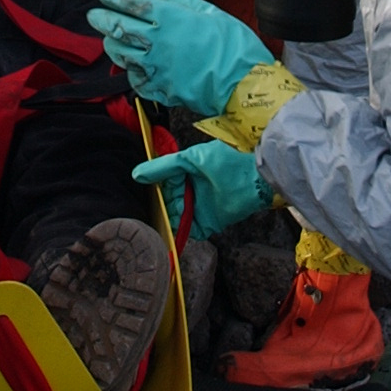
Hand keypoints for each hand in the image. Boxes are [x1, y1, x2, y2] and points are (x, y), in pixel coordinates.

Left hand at [85, 0, 270, 114]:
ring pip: (121, 54)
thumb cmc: (233, 47)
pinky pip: (135, 80)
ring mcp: (155, 67)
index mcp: (169, 18)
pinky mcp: (159, 89)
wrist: (242, 85)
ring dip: (112, 45)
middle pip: (119, 28)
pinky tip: (131, 68)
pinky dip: (130, 72)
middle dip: (102, 20)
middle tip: (94, 16)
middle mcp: (156, 41)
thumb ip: (182, 0)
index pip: (132, 4)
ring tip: (109, 40)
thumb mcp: (211, 12)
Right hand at [134, 142, 272, 238]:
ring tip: (172, 212)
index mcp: (186, 171)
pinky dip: (180, 230)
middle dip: (165, 203)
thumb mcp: (190, 159)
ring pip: (175, 216)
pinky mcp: (207, 223)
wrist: (253, 179)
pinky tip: (175, 227)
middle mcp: (191, 190)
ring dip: (172, 216)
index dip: (158, 187)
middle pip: (168, 200)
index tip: (149, 189)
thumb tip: (136, 174)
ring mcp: (199, 207)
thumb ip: (164, 166)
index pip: (164, 182)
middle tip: (166, 201)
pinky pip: (188, 230)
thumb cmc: (225, 162)